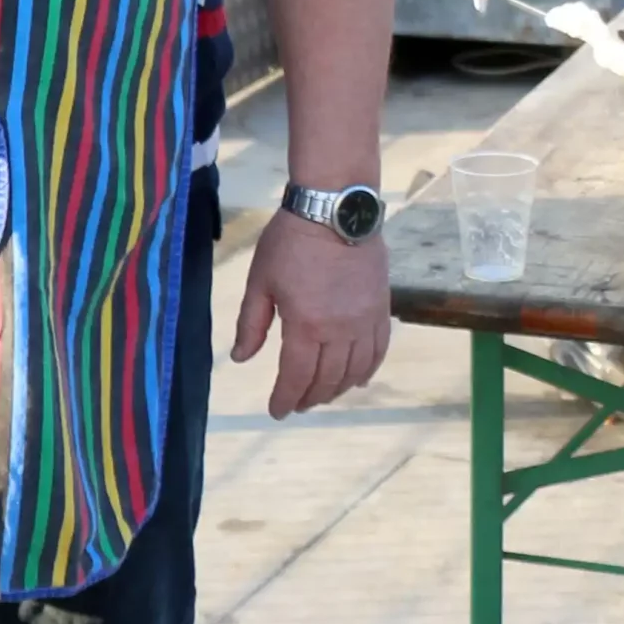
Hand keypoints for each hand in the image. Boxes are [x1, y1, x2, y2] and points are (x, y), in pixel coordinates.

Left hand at [231, 209, 390, 419]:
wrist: (335, 212)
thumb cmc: (289, 243)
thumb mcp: (260, 282)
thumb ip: (251, 324)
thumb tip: (241, 359)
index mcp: (306, 326)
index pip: (297, 376)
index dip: (285, 398)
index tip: (276, 411)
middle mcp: (341, 332)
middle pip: (327, 379)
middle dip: (309, 397)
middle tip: (296, 404)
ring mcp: (366, 323)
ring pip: (355, 371)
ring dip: (337, 389)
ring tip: (321, 395)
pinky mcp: (382, 310)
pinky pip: (379, 352)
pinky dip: (367, 371)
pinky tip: (357, 379)